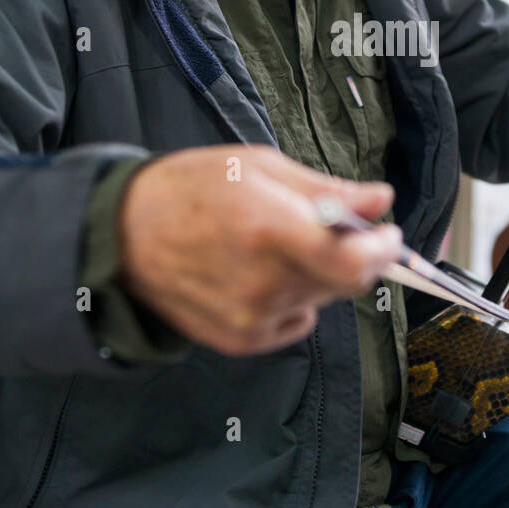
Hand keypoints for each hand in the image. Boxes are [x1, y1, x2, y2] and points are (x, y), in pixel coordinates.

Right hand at [117, 145, 402, 356]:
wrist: (122, 237)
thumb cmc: (189, 189)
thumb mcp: (259, 167)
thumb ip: (326, 190)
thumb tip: (379, 200)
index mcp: (268, 229)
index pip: (353, 263)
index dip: (382, 250)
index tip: (386, 234)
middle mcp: (263, 282)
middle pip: (345, 281)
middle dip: (352, 254)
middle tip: (332, 229)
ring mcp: (251, 317)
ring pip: (323, 298)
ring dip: (318, 273)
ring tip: (277, 244)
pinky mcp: (242, 340)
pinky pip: (297, 320)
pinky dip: (294, 297)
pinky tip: (260, 272)